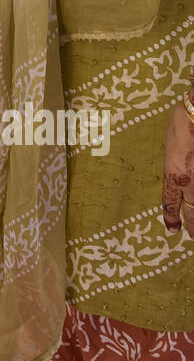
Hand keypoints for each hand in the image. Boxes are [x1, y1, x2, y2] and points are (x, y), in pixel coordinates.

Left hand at [162, 99, 193, 237]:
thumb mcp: (173, 147)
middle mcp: (190, 184)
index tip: (172, 230)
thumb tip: (183, 173)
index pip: (170, 203)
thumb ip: (177, 165)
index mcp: (173, 175)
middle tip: (192, 236)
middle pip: (192, 213)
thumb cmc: (184, 124)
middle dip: (193, 227)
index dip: (171, 218)